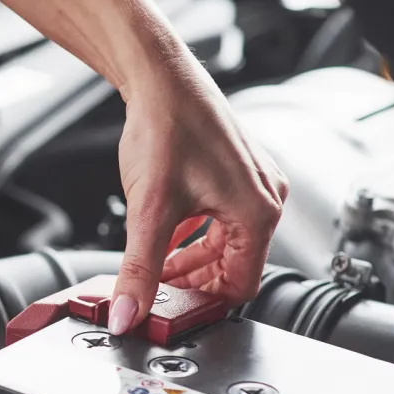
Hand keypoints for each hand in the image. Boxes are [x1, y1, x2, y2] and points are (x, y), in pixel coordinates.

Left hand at [108, 61, 287, 333]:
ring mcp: (252, 183)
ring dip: (189, 261)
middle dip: (193, 283)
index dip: (203, 305)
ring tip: (155, 269)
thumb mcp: (149, 212)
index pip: (240, 287)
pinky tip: (163, 237)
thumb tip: (128, 313)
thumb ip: (139, 270)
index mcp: (259, 213)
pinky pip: (219, 220)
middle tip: (157, 294)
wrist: (158, 79)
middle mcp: (265, 198)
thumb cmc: (166, 127)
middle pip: (232, 267)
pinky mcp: (234, 172)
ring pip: (223, 244)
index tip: (172, 314)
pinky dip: (192, 236)